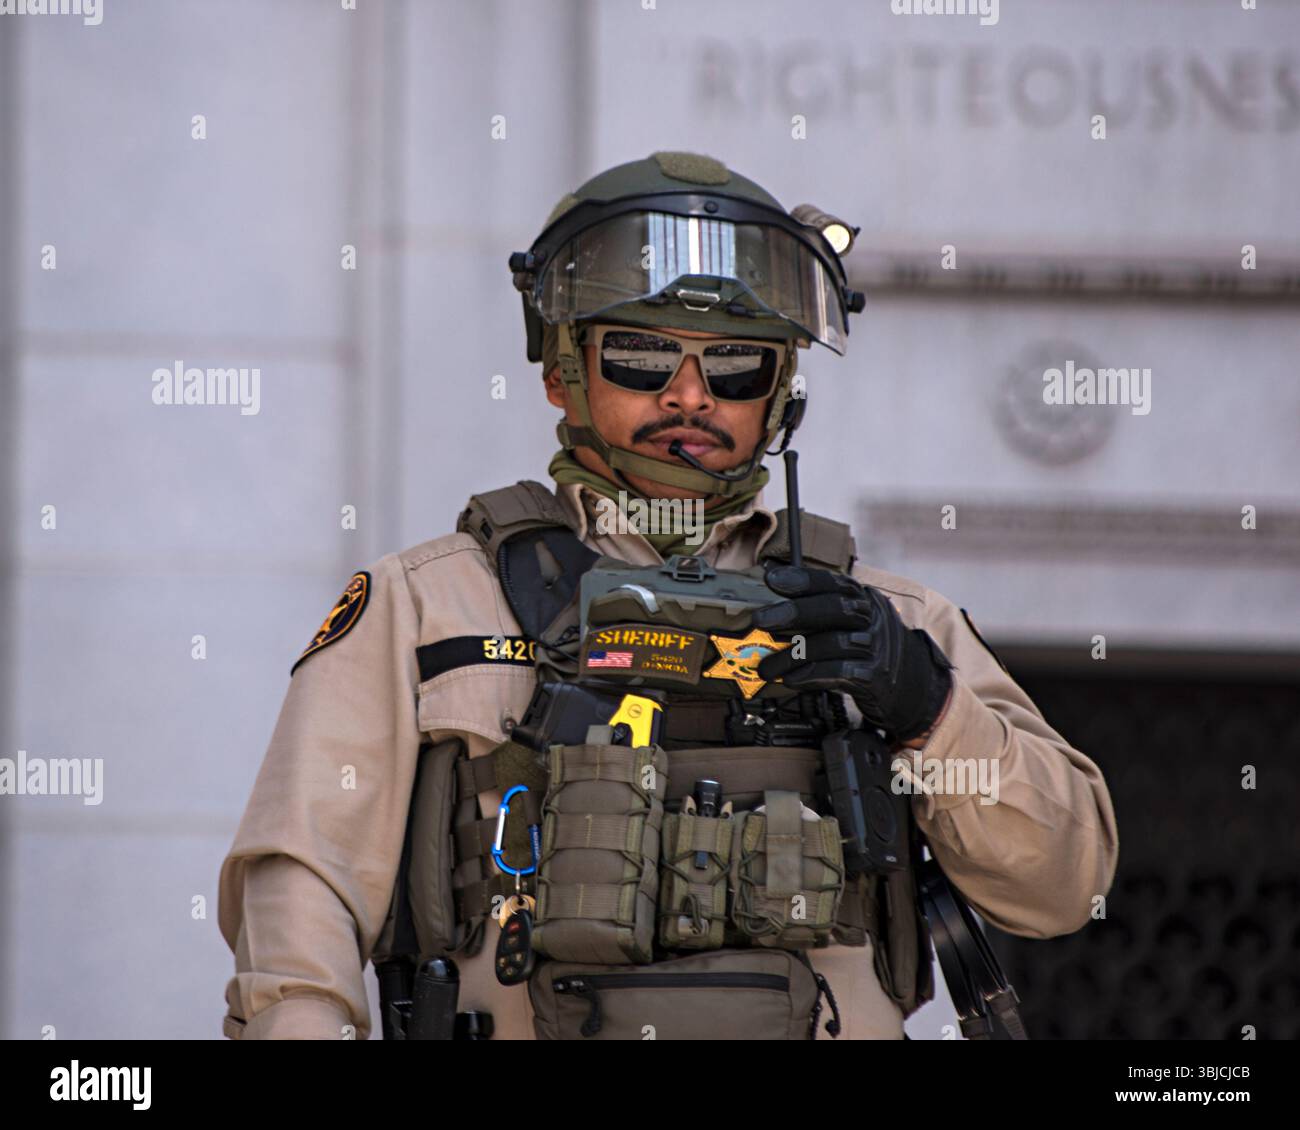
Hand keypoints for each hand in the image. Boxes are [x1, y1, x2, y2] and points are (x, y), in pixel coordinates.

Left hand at [753, 564, 953, 741]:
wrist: (914, 687)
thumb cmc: (871, 651)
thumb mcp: (853, 625)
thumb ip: (820, 616)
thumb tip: (772, 613)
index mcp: (865, 600)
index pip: (834, 583)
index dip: (803, 579)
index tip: (773, 579)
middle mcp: (874, 618)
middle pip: (834, 608)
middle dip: (794, 612)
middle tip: (761, 619)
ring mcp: (878, 646)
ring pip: (832, 643)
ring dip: (792, 656)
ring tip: (767, 667)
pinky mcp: (877, 675)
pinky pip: (839, 672)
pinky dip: (811, 675)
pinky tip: (792, 680)